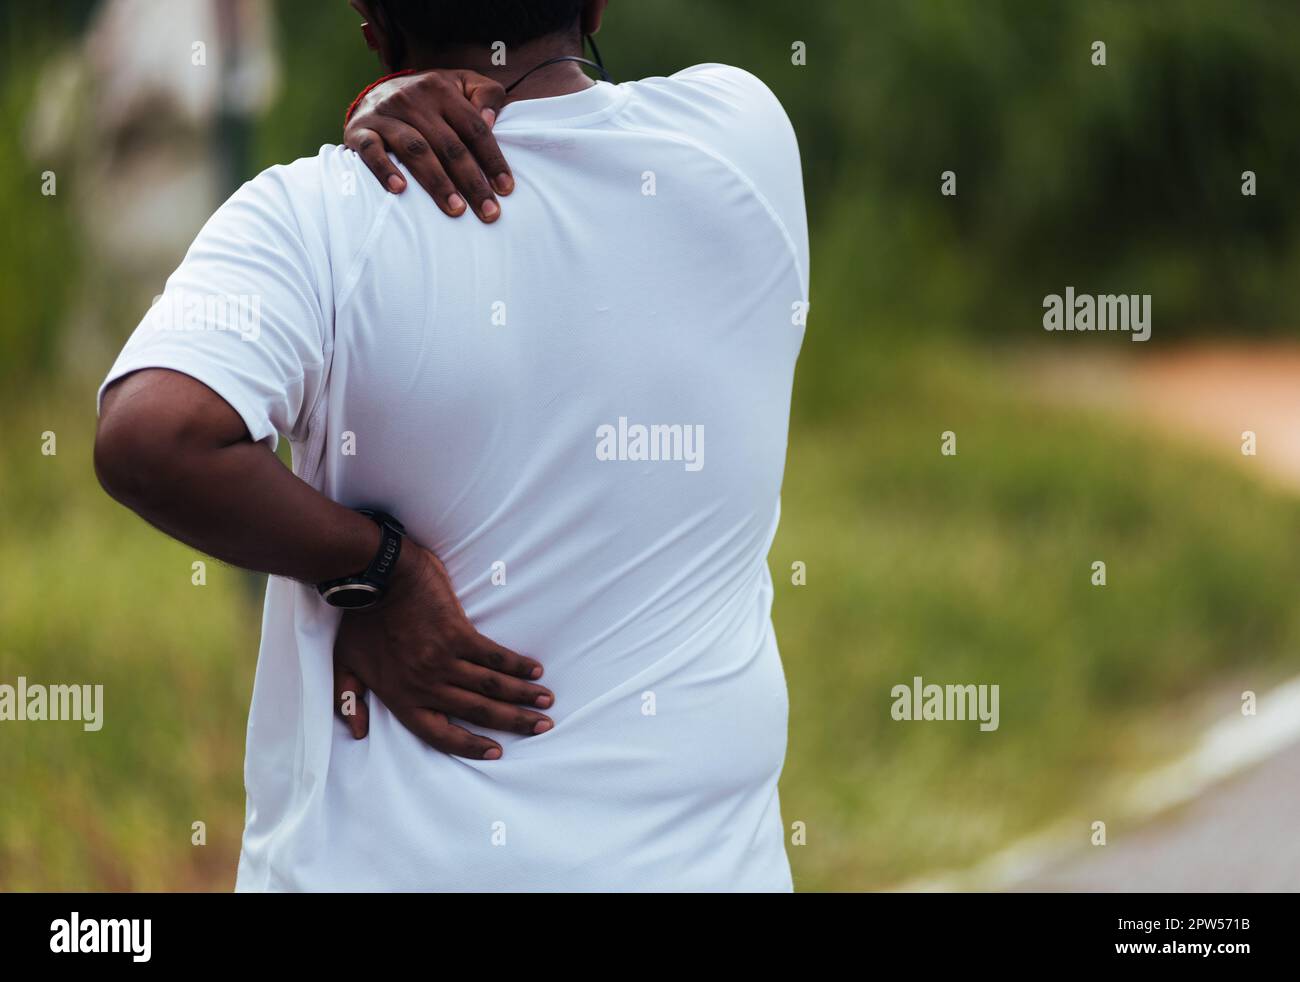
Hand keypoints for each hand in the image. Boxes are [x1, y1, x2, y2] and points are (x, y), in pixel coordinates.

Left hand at [333, 542, 553, 758]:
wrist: (373, 577)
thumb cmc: (359, 619)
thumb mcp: (345, 662)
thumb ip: (349, 699)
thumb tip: (357, 732)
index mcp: (401, 697)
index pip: (440, 734)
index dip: (470, 746)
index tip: (496, 752)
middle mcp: (426, 684)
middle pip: (477, 712)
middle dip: (514, 722)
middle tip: (541, 727)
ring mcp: (444, 660)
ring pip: (491, 686)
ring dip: (523, 696)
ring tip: (546, 703)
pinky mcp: (458, 634)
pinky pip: (494, 655)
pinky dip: (516, 664)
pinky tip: (535, 670)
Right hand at [344, 69, 514, 222]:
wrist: (376, 94)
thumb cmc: (430, 98)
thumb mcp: (460, 84)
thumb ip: (486, 94)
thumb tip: (491, 120)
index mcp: (441, 89)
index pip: (474, 127)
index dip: (492, 159)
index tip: (506, 189)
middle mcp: (412, 99)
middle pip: (449, 145)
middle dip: (471, 182)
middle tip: (489, 213)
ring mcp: (385, 115)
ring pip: (416, 150)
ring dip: (438, 182)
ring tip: (456, 209)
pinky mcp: (360, 131)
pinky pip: (372, 152)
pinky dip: (385, 170)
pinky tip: (400, 190)